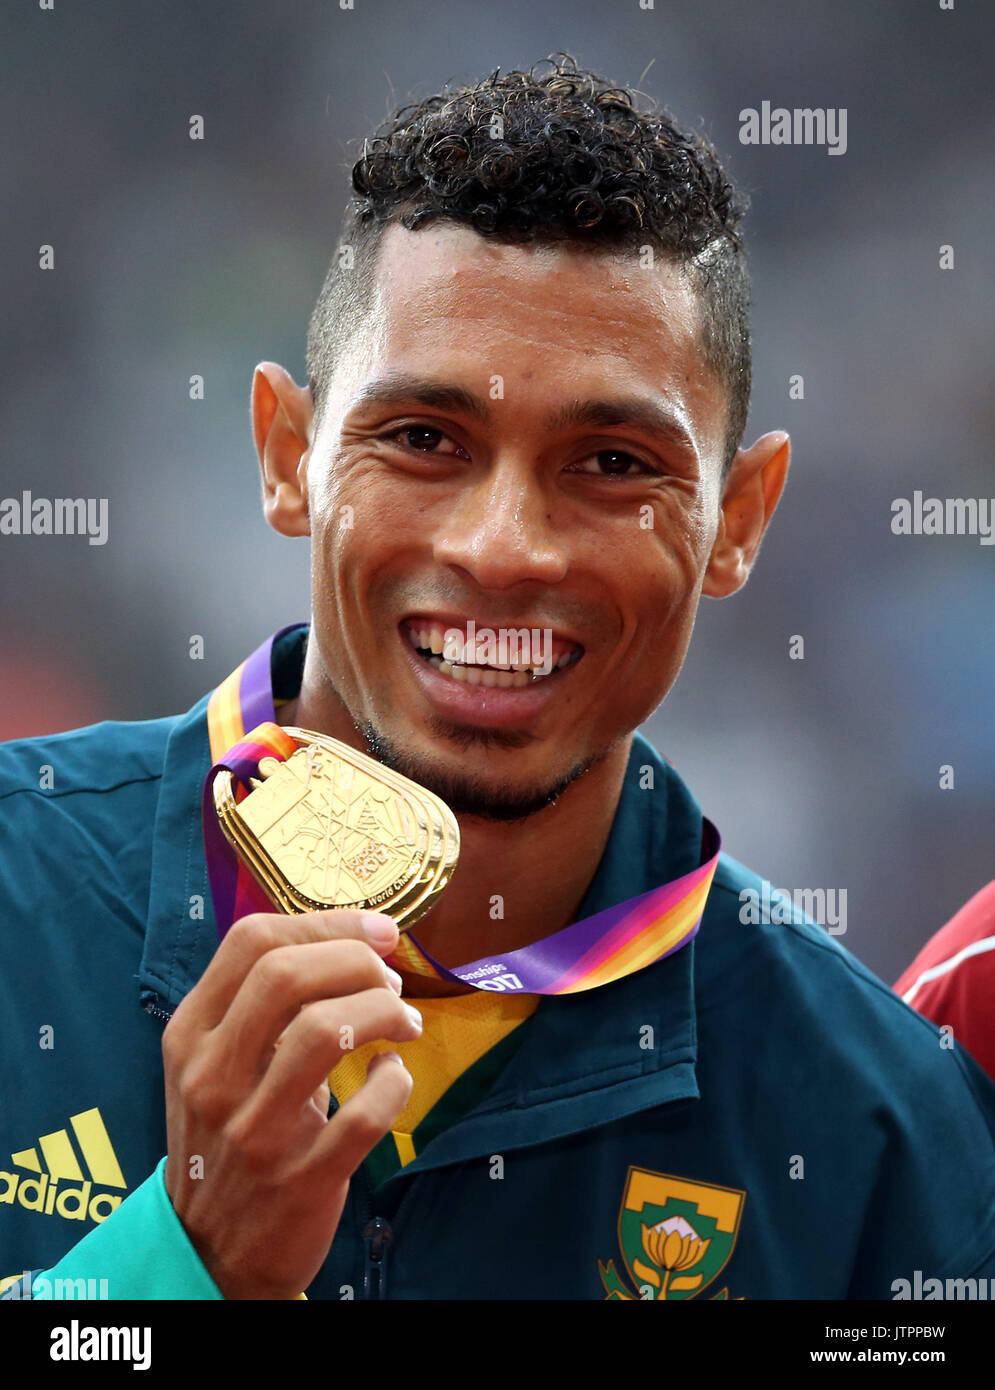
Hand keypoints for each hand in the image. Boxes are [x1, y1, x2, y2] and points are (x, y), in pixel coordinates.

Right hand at [161, 909, 418, 1298]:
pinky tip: (392, 1075)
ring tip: (403, 1022)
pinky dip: (394, 1081)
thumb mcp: (219, 1064)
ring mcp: (252, 1132)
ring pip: (324, 1031)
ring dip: (384, 1011)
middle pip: (285, 975)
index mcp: (190, 1035)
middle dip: (357, 961)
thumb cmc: (228, 1135)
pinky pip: (364, 1113)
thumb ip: (265, 1004)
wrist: (210, 1251)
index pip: (251, 942)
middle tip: (391, 979)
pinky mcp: (300, 1181)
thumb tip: (357, 939)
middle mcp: (212, 1077)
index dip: (326, 922)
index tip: (378, 931)